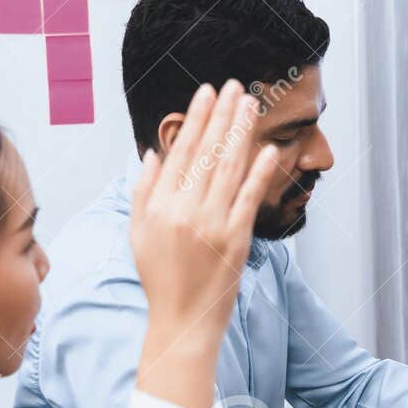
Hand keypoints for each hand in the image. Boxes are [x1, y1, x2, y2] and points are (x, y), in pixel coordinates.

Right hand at [133, 79, 280, 407]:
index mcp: (160, 204)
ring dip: (242, 132)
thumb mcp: (138, 232)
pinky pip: (249, 198)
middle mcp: (184, 210)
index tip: (207, 92)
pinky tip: (269, 149)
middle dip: (222, 114)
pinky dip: (260, 172)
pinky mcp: (236, 240)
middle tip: (236, 86)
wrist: (181, 321)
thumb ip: (144, 190)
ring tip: (252, 105)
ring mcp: (212, 224)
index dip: (196, 119)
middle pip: (207, 152)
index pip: (181, 151)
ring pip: (229, 167)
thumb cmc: (160, 278)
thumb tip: (154, 152)